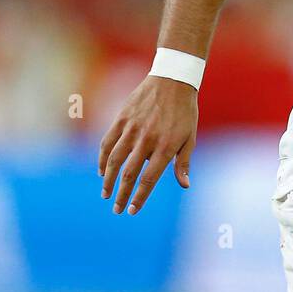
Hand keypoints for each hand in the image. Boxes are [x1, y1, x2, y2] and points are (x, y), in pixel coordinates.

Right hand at [98, 76, 197, 214]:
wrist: (173, 80)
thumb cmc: (184, 112)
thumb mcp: (190, 137)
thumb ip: (183, 162)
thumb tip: (184, 185)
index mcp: (165, 146)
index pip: (149, 179)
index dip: (140, 197)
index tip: (133, 210)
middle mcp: (147, 139)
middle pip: (129, 174)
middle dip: (121, 195)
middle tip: (117, 209)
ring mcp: (132, 128)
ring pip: (114, 161)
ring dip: (108, 181)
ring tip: (106, 194)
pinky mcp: (121, 119)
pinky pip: (107, 143)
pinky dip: (102, 159)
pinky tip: (102, 172)